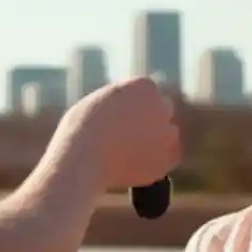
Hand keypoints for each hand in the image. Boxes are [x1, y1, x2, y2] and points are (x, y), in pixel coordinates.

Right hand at [55, 77, 181, 189]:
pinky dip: (158, 162)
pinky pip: (170, 158)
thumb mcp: (97, 105)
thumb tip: (128, 116)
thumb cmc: (80, 130)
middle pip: (163, 111)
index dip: (134, 107)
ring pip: (168, 135)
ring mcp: (169, 131)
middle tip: (129, 137)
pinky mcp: (170, 157)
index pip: (148, 94)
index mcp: (144, 86)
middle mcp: (162, 105)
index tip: (121, 119)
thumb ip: (121, 105)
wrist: (85, 156)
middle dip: (150, 121)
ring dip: (156, 142)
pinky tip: (138, 166)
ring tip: (127, 154)